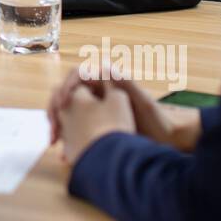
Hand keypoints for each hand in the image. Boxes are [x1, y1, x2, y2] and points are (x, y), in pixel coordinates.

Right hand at [48, 69, 201, 152]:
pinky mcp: (94, 124)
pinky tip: (65, 153)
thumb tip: (106, 68)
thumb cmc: (158, 119)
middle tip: (53, 130)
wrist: (166, 138)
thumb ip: (127, 85)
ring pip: (67, 112)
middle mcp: (98, 91)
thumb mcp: (144, 102)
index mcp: (107, 80)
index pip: (77, 76)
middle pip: (66, 94)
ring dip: (58, 125)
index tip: (62, 104)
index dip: (66, 87)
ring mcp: (95, 108)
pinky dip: (66, 138)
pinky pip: (74, 127)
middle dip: (55, 110)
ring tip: (55, 143)